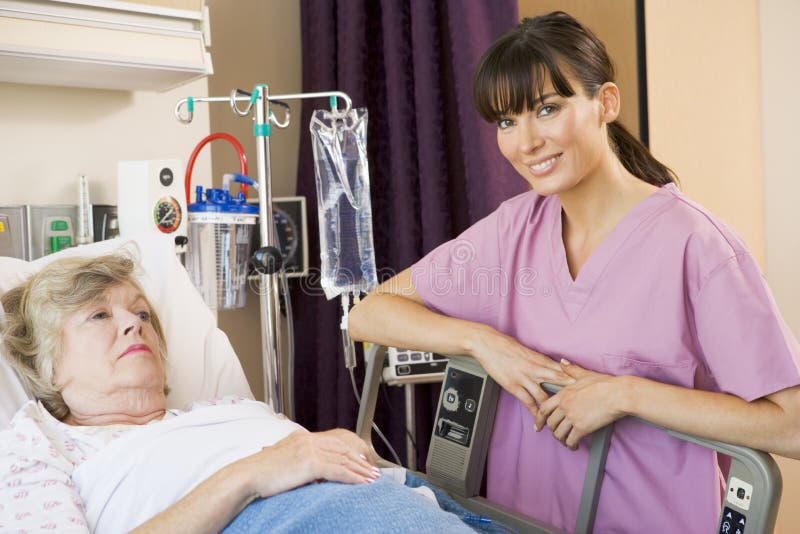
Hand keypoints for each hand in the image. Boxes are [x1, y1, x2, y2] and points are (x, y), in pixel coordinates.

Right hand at [239, 429, 379, 497]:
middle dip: (360, 461)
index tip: (362, 461)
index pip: (333, 444)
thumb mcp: (282, 462)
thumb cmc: (259, 475)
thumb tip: (310, 473)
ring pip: (343, 460)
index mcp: (301, 438)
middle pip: (341, 450)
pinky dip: (353, 477)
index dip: (350, 453)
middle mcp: (307, 440)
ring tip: (373, 479)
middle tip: (374, 471)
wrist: (247, 476)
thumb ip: (298, 462)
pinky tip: (362, 483)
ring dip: (360, 470)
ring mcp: (309, 450)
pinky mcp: (310, 462)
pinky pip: (337, 470)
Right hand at [471, 328, 574, 429]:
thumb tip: (549, 365)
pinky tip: (538, 422)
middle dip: (572, 394)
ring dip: (554, 410)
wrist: (488, 343)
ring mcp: (525, 378)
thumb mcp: (526, 350)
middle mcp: (535, 368)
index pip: (562, 369)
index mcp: (539, 359)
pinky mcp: (514, 386)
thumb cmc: (505, 345)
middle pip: (559, 382)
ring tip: (562, 420)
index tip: (586, 386)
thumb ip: (538, 360)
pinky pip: (528, 403)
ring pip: (545, 396)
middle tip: (583, 405)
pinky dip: (535, 414)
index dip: (575, 378)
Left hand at [539, 360, 625, 449]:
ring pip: (558, 433)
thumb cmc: (605, 384)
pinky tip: (575, 446)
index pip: (544, 408)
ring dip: (561, 440)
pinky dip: (571, 445)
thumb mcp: (584, 374)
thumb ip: (571, 370)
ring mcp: (572, 417)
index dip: (539, 419)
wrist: (618, 394)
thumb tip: (562, 362)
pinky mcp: (582, 427)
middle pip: (550, 423)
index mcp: (563, 394)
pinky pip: (570, 440)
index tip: (539, 425)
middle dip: (552, 430)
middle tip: (557, 434)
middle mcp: (564, 405)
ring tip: (567, 442)